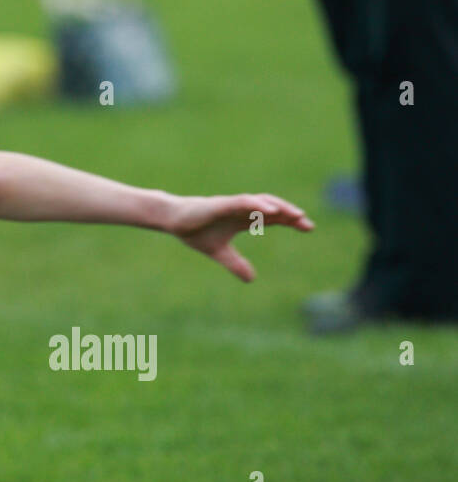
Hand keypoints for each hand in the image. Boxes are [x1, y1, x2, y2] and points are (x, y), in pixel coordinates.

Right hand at [164, 193, 312, 281]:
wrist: (173, 220)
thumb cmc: (195, 231)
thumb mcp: (219, 252)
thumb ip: (235, 263)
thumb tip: (252, 279)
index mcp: (242, 219)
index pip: (272, 218)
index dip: (289, 221)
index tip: (308, 228)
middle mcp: (241, 210)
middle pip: (272, 208)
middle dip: (290, 214)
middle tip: (307, 224)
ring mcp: (232, 205)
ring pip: (261, 202)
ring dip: (279, 207)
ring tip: (295, 215)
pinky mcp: (222, 204)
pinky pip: (244, 202)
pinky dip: (258, 204)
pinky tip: (271, 210)